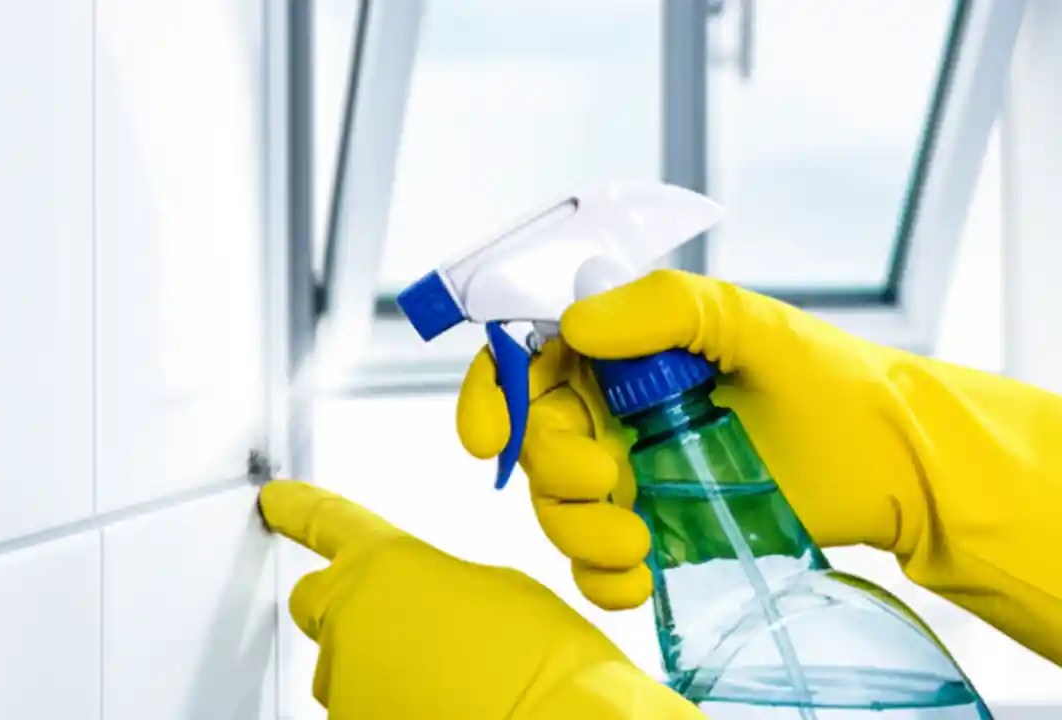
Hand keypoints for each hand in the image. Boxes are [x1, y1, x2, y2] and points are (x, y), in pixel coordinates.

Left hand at [260, 480, 702, 719]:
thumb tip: (423, 606)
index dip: (298, 507)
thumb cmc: (545, 663)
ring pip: (343, 670)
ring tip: (445, 686)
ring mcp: (342, 681)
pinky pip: (359, 709)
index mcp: (387, 564)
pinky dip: (389, 709)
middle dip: (346, 611)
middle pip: (317, 603)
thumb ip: (436, 584)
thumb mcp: (498, 590)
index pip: (327, 521)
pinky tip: (438, 708)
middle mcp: (349, 617)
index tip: (277, 499)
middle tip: (401, 632)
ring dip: (379, 672)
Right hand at [457, 269, 925, 610]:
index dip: (490, 397)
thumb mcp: (741, 320)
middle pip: (533, 445)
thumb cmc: (822, 377)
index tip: (486, 438)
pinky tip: (636, 578)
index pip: (525, 364)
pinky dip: (601, 580)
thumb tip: (573, 324)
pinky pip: (599, 566)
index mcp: (619, 355)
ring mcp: (632, 477)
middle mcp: (612, 415)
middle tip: (604, 475)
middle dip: (549, 468)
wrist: (890, 459)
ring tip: (637, 537)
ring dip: (575, 530)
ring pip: (557, 508)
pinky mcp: (657, 532)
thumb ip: (658, 307)